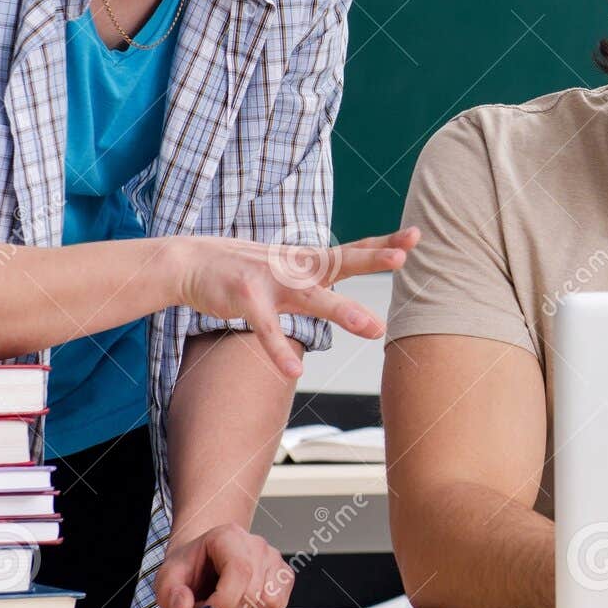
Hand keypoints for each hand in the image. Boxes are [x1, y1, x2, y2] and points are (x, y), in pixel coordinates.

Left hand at [154, 523, 293, 607]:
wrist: (205, 559)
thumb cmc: (191, 566)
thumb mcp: (168, 577)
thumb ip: (170, 594)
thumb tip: (184, 607)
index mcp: (229, 536)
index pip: (239, 571)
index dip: (223, 602)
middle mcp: (256, 544)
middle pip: (253, 592)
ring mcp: (273, 559)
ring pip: (268, 601)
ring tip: (226, 603)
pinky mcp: (284, 576)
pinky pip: (278, 604)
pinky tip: (241, 604)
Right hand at [176, 227, 419, 376]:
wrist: (192, 262)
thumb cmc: (246, 271)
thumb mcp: (287, 270)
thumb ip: (316, 278)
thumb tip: (346, 293)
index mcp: (308, 261)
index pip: (352, 250)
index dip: (382, 243)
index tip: (415, 236)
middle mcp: (295, 266)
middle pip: (340, 261)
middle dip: (371, 258)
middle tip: (402, 257)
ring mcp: (270, 280)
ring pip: (311, 296)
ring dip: (342, 311)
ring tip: (373, 329)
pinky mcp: (246, 299)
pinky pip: (265, 329)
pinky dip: (279, 350)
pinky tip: (294, 371)